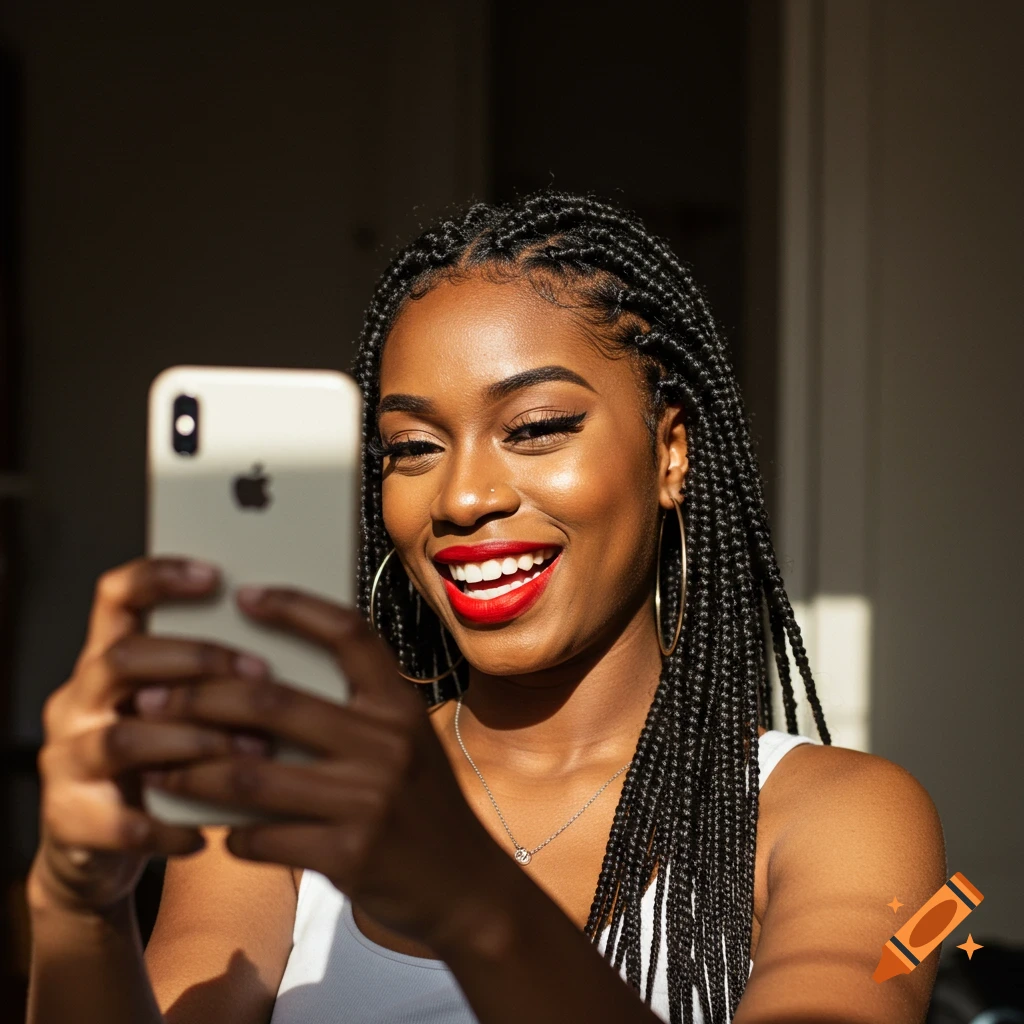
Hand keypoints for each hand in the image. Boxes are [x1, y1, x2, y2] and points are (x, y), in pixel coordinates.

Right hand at [29, 557, 272, 915]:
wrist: (97, 840)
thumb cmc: (159, 756)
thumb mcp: (179, 703)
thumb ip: (213, 673)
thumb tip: (295, 643)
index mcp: (108, 660)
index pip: (116, 597)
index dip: (159, 578)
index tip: (215, 574)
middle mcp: (78, 700)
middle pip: (122, 659)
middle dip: (197, 662)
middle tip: (262, 675)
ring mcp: (68, 758)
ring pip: (123, 737)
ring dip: (195, 741)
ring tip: (255, 752)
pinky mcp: (72, 818)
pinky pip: (121, 821)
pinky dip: (169, 824)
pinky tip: (207, 828)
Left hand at [136, 585, 503, 948]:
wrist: (464, 884)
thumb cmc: (420, 803)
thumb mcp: (405, 743)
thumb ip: (353, 713)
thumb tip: (260, 683)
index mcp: (400, 705)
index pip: (348, 633)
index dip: (295, 607)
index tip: (245, 595)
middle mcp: (387, 743)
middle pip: (273, 702)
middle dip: (200, 698)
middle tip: (153, 698)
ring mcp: (368, 800)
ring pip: (250, 776)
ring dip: (192, 772)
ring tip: (158, 768)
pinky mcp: (349, 855)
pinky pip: (263, 837)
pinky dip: (229, 832)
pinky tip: (215, 829)